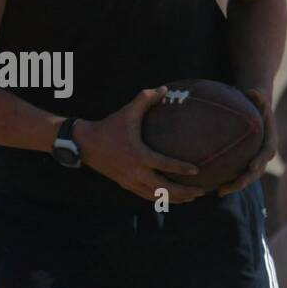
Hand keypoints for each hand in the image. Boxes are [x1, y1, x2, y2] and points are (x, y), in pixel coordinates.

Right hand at [74, 87, 204, 203]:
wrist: (85, 144)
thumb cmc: (109, 127)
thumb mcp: (127, 112)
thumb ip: (145, 99)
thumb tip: (163, 88)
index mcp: (138, 155)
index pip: (164, 165)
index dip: (181, 168)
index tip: (197, 170)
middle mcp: (135, 172)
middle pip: (164, 189)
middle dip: (184, 192)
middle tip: (201, 191)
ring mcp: (131, 181)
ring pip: (157, 196)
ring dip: (175, 199)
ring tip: (192, 197)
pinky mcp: (127, 185)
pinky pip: (147, 196)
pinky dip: (162, 199)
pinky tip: (173, 198)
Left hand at [216, 88, 277, 196]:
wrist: (257, 107)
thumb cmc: (256, 100)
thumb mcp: (258, 95)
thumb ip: (258, 95)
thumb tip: (253, 91)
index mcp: (270, 139)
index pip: (267, 152)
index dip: (260, 160)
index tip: (252, 167)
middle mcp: (264, 153)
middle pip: (257, 170)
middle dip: (246, 180)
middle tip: (233, 186)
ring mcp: (255, 159)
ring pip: (247, 177)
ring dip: (234, 186)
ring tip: (219, 192)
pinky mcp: (245, 162)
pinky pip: (238, 174)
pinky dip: (228, 182)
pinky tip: (212, 188)